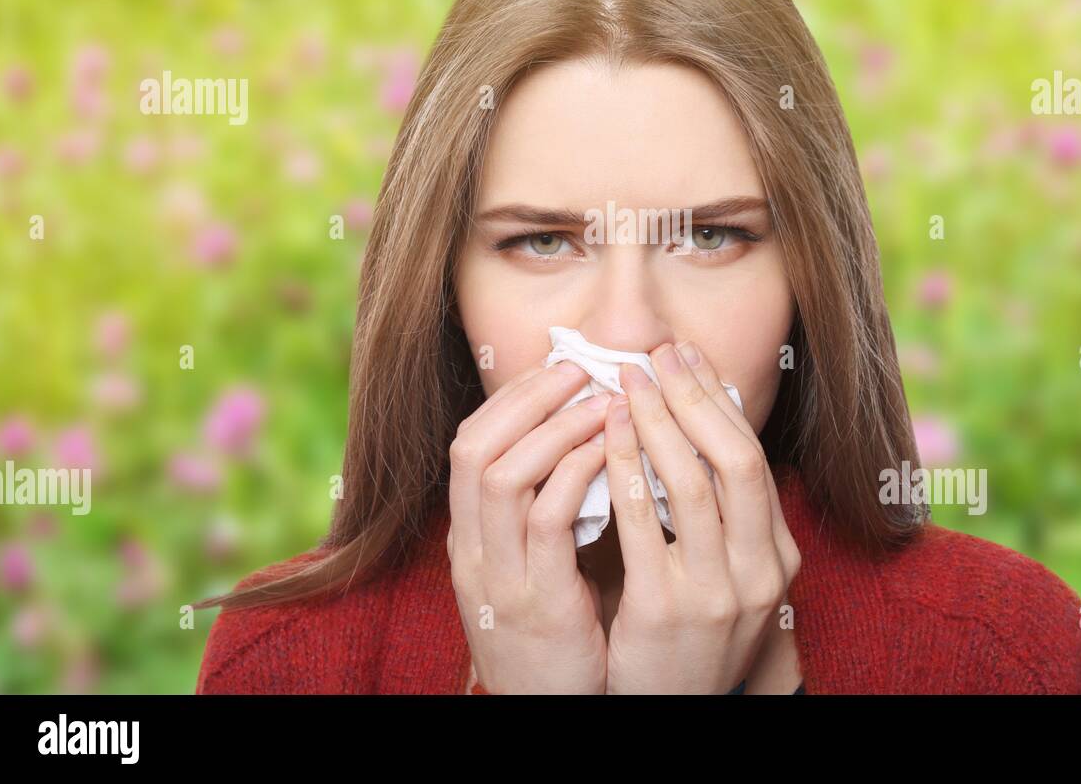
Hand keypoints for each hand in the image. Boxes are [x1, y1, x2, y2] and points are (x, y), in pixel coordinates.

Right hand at [447, 358, 618, 693]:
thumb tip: (581, 438)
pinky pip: (547, 520)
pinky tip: (613, 453)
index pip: (469, 443)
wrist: (551, 711)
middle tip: (581, 369)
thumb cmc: (557, 632)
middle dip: (528, 398)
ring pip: (503, 475)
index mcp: (467, 537)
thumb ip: (543, 508)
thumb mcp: (534, 564)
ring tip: (605, 403)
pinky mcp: (538, 601)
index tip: (559, 369)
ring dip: (557, 428)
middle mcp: (469, 551)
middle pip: (473, 447)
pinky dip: (577, 475)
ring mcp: (498, 577)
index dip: (512, 399)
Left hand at [600, 340, 801, 693]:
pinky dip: (624, 470)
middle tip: (659, 354)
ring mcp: (717, 593)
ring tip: (628, 382)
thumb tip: (696, 426)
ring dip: (659, 423)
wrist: (672, 714)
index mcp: (778, 557)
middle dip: (694, 398)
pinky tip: (604, 437)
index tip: (687, 359)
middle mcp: (759, 572)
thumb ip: (720, 516)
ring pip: (693, 485)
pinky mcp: (666, 610)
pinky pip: (642, 525)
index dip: (719, 403)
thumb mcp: (725, 577)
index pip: (753, 459)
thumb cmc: (689, 637)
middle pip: (734, 461)